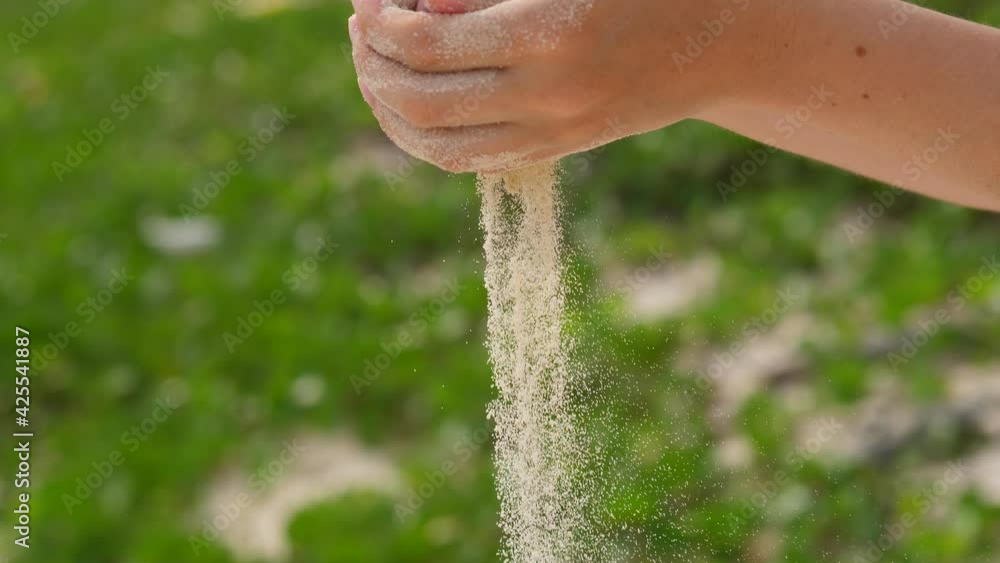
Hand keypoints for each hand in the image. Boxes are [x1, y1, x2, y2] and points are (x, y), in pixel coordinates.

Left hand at [349, 0, 776, 171]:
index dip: (379, 22)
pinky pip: (468, 160)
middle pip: (419, 101)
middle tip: (362, 31)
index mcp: (549, 31)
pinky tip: (409, 104)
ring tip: (375, 69)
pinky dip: (423, 138)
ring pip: (436, 145)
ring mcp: (553, 133)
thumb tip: (416, 4)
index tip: (366, 1)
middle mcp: (547, 95)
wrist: (723, 41)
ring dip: (388, 109)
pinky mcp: (557, 150)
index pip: (425, 43)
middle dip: (371, 65)